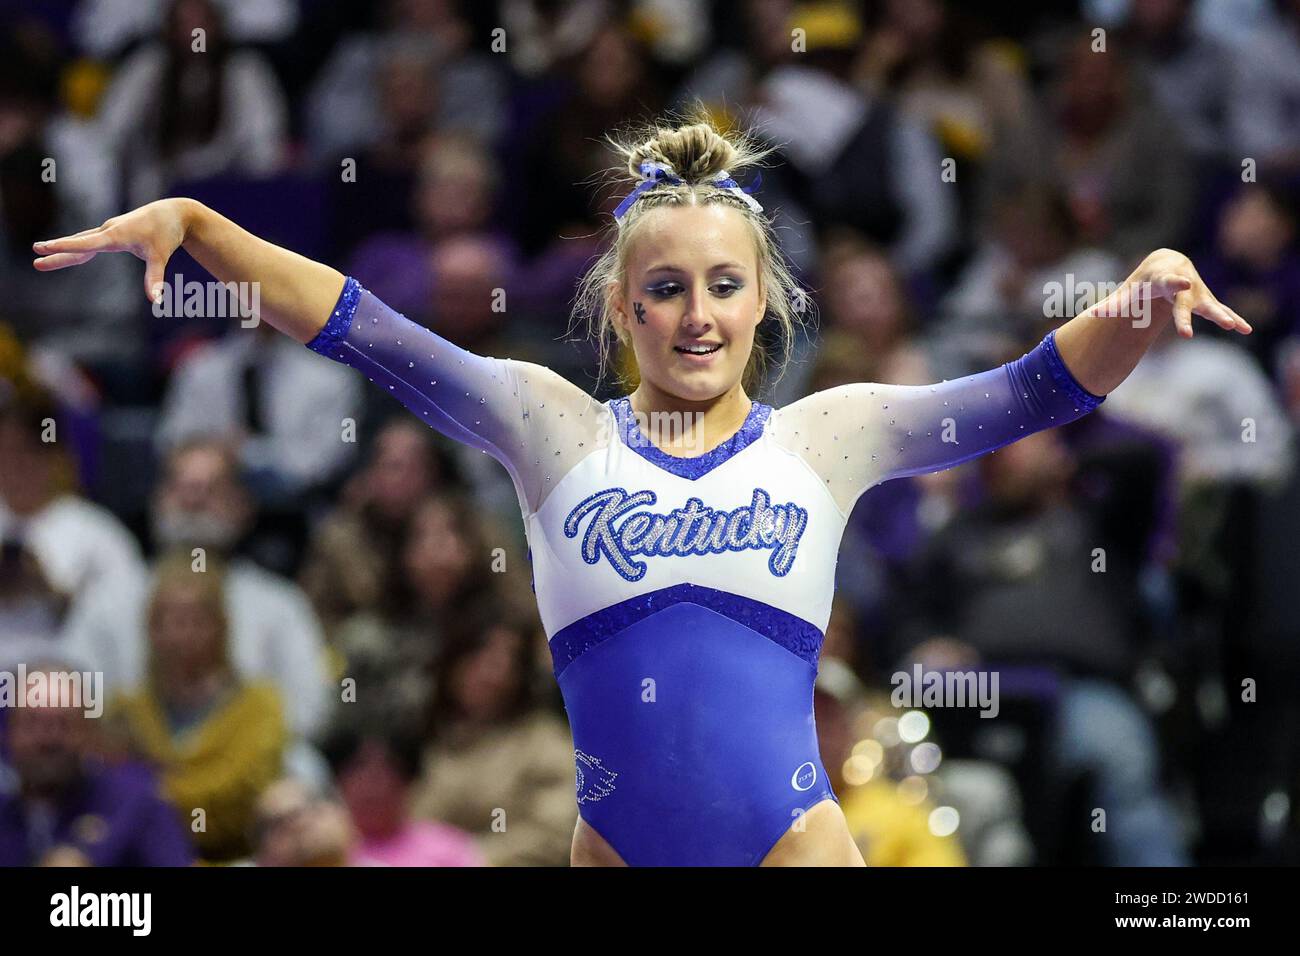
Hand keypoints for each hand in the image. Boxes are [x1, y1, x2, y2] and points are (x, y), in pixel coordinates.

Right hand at [32, 198, 192, 303]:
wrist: (173, 213)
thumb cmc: (166, 233)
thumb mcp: (161, 256)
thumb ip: (155, 277)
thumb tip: (155, 300)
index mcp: (116, 235)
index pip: (87, 244)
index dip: (65, 247)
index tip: (44, 247)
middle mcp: (109, 231)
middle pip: (79, 244)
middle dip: (58, 251)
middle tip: (35, 257)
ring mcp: (110, 231)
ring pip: (82, 242)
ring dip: (63, 249)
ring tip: (42, 257)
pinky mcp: (113, 233)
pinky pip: (90, 242)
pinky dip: (77, 248)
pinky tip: (67, 254)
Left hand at [1092, 248, 1251, 338]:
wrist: (1169, 264)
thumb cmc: (1145, 281)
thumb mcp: (1129, 291)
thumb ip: (1113, 304)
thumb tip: (1092, 314)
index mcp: (1164, 281)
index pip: (1168, 282)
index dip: (1175, 283)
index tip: (1184, 283)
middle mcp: (1184, 287)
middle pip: (1187, 301)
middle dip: (1191, 313)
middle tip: (1194, 326)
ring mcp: (1197, 295)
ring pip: (1210, 306)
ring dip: (1221, 315)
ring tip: (1233, 326)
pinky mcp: (1206, 302)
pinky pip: (1221, 311)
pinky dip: (1234, 319)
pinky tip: (1247, 329)